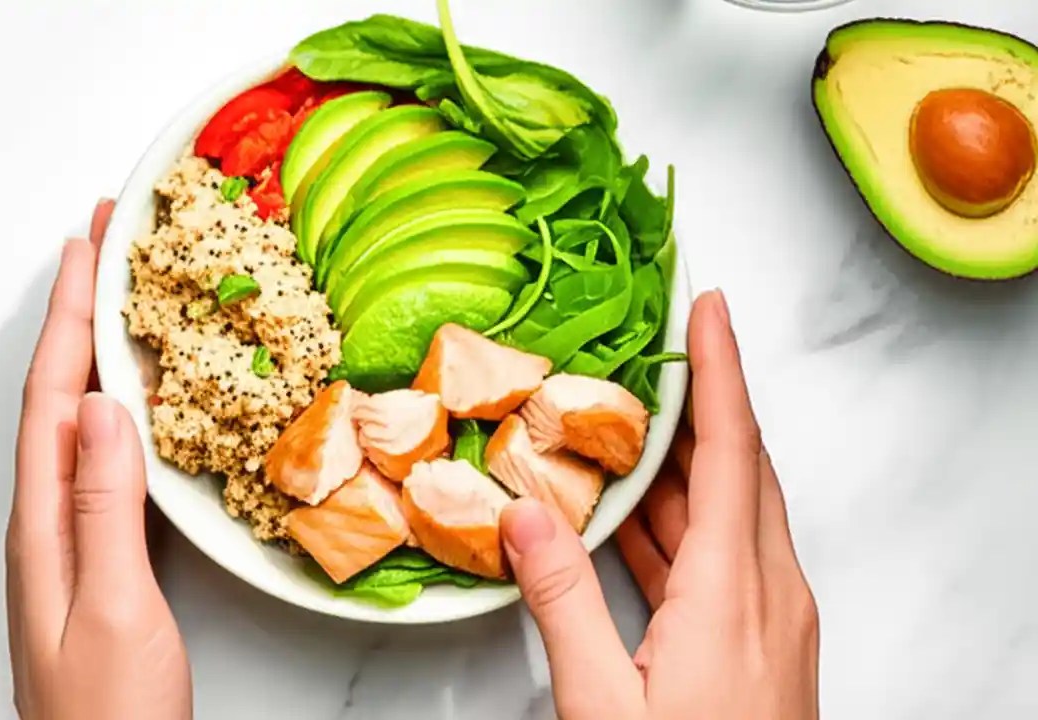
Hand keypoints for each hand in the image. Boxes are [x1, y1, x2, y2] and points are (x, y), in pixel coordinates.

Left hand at [6, 200, 191, 719]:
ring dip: (96, 347)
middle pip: (59, 391)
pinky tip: (136, 395)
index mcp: (45, 521)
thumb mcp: (114, 607)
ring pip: (79, 418)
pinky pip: (103, 454)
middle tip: (108, 241)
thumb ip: (106, 508)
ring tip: (120, 294)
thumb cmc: (110, 713)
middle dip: (80, 310)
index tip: (91, 243)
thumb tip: (106, 408)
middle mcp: (49, 518)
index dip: (72, 313)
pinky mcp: (99, 552)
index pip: (54, 393)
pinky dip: (118, 402)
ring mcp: (71, 535)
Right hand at [501, 290, 818, 719]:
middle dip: (698, 403)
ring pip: (731, 512)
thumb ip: (560, 604)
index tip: (709, 306)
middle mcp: (769, 592)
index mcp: (735, 592)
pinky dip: (680, 523)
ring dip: (683, 465)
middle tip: (653, 352)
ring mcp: (771, 619)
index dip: (721, 370)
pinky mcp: (761, 643)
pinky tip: (634, 518)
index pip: (731, 451)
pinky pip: (723, 556)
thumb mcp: (603, 703)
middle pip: (739, 469)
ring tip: (626, 425)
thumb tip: (520, 519)